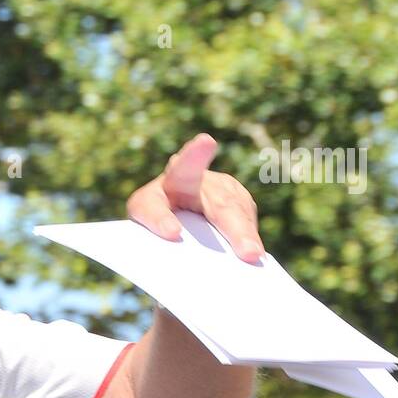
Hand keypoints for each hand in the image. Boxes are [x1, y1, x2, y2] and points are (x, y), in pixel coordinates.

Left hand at [125, 133, 263, 261]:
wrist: (174, 210)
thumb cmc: (156, 210)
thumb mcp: (143, 211)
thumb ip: (153, 217)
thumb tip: (174, 232)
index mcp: (179, 177)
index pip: (186, 165)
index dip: (196, 154)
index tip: (206, 142)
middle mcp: (209, 180)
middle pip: (223, 204)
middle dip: (235, 228)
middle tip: (247, 250)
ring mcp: (229, 191)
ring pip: (240, 215)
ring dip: (247, 236)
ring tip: (252, 255)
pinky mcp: (242, 206)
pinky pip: (248, 225)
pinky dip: (249, 241)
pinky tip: (253, 255)